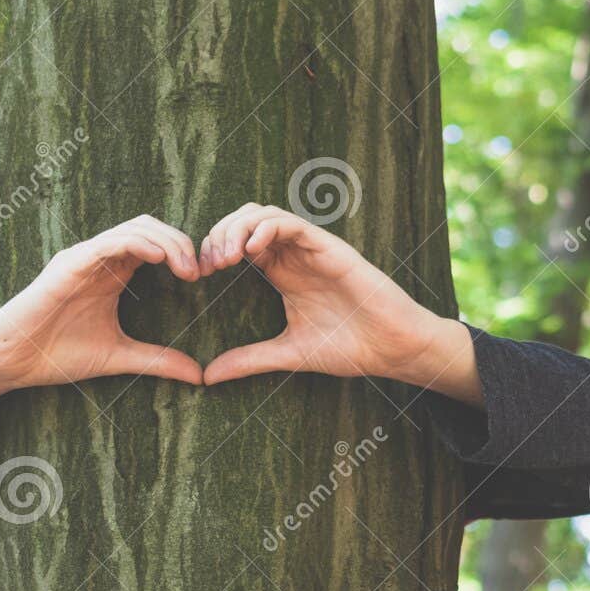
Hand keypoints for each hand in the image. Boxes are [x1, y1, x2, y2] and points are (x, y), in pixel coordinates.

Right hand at [0, 217, 202, 429]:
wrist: (13, 361)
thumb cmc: (57, 354)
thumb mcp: (119, 356)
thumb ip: (158, 360)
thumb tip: (199, 375)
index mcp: (113, 273)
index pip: (155, 244)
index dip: (183, 253)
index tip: (202, 278)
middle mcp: (100, 258)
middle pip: (150, 228)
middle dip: (181, 242)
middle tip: (199, 270)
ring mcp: (84, 257)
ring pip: (134, 228)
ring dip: (166, 241)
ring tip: (186, 266)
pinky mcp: (69, 264)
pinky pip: (108, 242)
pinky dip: (137, 243)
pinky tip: (159, 258)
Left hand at [198, 203, 481, 403]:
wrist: (391, 348)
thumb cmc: (349, 347)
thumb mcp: (287, 353)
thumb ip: (249, 359)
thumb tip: (208, 376)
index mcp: (281, 272)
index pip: (238, 242)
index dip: (213, 249)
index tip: (198, 275)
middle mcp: (293, 255)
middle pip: (244, 220)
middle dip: (218, 234)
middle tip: (207, 263)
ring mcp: (311, 248)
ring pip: (264, 214)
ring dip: (237, 228)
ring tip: (225, 256)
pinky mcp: (330, 248)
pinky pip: (292, 223)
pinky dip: (266, 228)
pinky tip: (250, 250)